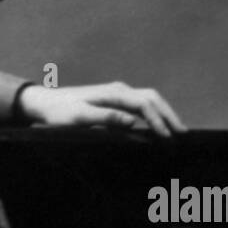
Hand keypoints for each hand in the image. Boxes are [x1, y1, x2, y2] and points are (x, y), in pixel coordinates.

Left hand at [18, 82, 185, 137]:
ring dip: (164, 114)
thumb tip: (133, 122)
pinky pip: (141, 106)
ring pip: (149, 100)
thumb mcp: (80, 118)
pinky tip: (159, 127)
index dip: (158, 120)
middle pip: (153, 98)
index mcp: (113, 93)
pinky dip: (154, 115)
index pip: (144, 104)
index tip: (167, 137)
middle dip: (169, 115)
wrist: (44, 103)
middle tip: (183, 134)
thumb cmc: (60, 113)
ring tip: (176, 131)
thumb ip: (106, 118)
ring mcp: (118, 94)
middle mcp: (119, 90)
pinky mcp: (115, 101)